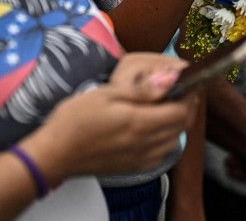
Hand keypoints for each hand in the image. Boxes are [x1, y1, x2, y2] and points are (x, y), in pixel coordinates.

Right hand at [27, 53, 195, 180]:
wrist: (55, 153)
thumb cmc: (75, 119)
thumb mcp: (107, 93)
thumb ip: (142, 90)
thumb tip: (170, 80)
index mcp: (140, 123)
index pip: (182, 111)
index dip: (189, 95)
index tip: (187, 82)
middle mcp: (145, 144)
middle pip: (182, 126)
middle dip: (186, 106)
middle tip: (178, 90)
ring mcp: (141, 158)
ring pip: (174, 139)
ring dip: (176, 122)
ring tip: (164, 105)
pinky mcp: (134, 167)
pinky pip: (161, 152)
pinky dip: (165, 137)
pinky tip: (151, 126)